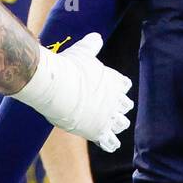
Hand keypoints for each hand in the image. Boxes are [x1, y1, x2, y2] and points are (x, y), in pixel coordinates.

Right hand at [12, 32, 132, 151]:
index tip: (112, 91)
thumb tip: (95, 36)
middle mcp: (116, 100)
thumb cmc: (68, 67)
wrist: (56, 86)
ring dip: (116, 125)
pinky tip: (111, 145)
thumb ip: (91, 46)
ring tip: (110, 128)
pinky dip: (111, 144)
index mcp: (116, 81)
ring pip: (121, 124)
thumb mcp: (82, 52)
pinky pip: (110, 142)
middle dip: (118, 108)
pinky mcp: (98, 131)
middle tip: (109, 110)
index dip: (118, 89)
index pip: (125, 86)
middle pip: (125, 107)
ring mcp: (109, 117)